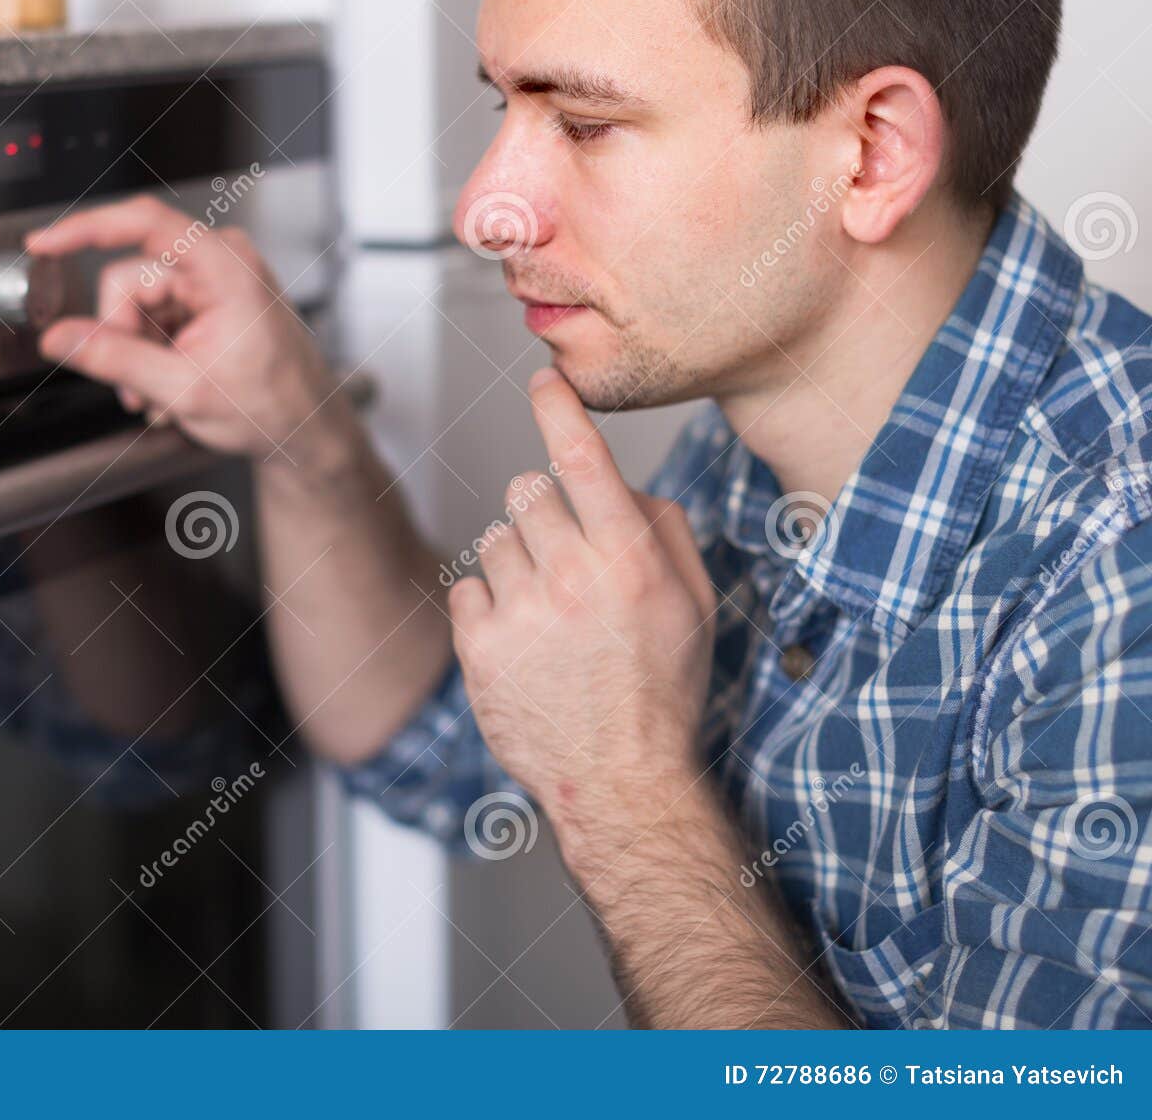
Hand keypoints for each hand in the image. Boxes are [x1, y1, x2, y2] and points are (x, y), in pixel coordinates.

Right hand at [26, 196, 351, 467]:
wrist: (305, 429)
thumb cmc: (273, 405)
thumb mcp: (185, 390)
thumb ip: (116, 360)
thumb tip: (60, 337)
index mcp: (225, 266)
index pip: (143, 223)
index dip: (86, 230)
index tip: (44, 242)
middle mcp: (219, 261)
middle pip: (129, 282)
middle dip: (122, 339)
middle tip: (137, 390)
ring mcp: (212, 280)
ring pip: (135, 305)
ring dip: (136, 355)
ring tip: (159, 397)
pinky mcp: (204, 300)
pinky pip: (153, 317)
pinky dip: (150, 355)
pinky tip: (168, 386)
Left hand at [447, 368, 717, 841]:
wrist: (619, 780)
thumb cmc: (660, 691)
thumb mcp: (693, 603)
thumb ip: (661, 529)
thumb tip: (618, 482)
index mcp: (629, 560)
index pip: (583, 457)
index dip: (558, 408)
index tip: (541, 380)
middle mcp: (572, 577)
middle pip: (528, 490)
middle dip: (544, 513)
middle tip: (567, 562)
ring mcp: (520, 612)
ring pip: (494, 536)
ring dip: (516, 562)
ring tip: (548, 613)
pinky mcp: (477, 644)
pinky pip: (466, 584)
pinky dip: (488, 604)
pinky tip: (521, 639)